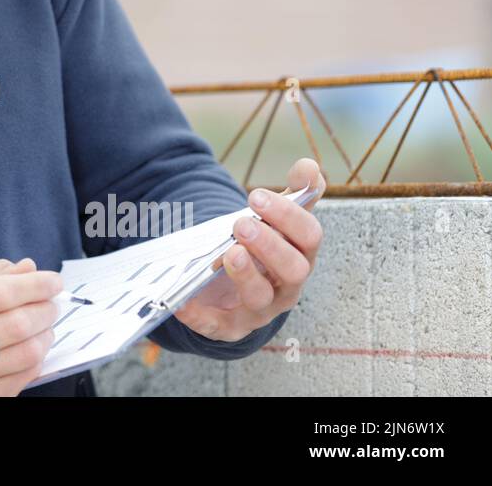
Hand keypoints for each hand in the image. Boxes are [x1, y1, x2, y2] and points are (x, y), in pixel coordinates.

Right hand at [0, 257, 63, 395]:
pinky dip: (39, 355)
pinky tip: (32, 345)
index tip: (53, 281)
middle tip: (51, 303)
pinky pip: (28, 373)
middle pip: (17, 323)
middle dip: (45, 309)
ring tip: (43, 325)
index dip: (33, 285)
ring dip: (46, 333)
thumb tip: (28, 268)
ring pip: (28, 351)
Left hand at [171, 157, 324, 342]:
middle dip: (269, 245)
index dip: (288, 216)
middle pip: (293, 270)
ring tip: (229, 254)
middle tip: (242, 223)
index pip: (309, 236)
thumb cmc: (260, 250)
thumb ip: (294, 194)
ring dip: (246, 276)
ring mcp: (259, 309)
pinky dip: (200, 314)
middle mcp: (286, 286)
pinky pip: (217, 325)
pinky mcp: (230, 325)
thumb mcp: (276, 222)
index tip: (256, 195)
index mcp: (301, 255)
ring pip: (260, 299)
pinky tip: (182, 301)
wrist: (234, 291)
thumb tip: (309, 166)